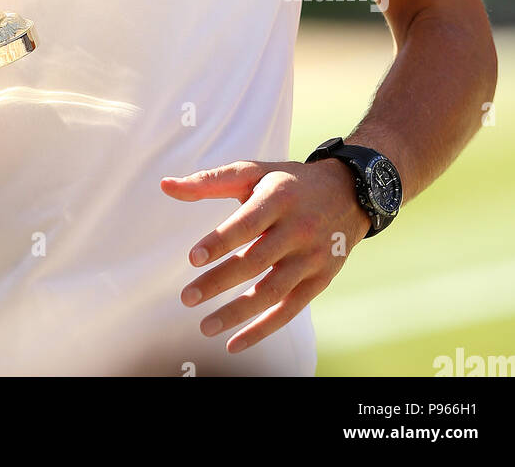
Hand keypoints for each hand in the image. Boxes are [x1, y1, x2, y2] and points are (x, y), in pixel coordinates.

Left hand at [160, 158, 372, 353]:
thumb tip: (165, 185)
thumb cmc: (287, 183)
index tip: (193, 259)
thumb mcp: (253, 172)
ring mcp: (311, 258)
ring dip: (237, 313)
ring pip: (272, 292)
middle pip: (256, 261)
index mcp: (278, 198)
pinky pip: (290, 310)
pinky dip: (263, 329)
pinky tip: (235, 343)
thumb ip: (209, 181)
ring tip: (204, 326)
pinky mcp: (320, 280)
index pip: (246, 224)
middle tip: (187, 298)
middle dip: (219, 282)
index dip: (220, 242)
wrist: (348, 193)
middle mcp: (298, 229)